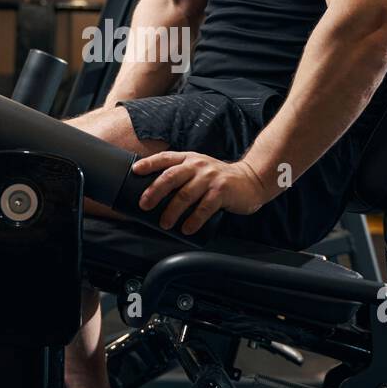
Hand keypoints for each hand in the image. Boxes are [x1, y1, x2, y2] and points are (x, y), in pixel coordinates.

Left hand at [131, 151, 271, 234]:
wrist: (251, 180)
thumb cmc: (219, 179)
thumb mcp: (200, 170)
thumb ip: (182, 176)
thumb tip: (155, 196)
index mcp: (189, 159)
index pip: (165, 158)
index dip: (149, 163)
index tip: (135, 171)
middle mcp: (198, 165)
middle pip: (171, 177)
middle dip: (154, 191)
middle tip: (144, 205)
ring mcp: (210, 178)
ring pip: (185, 194)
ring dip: (172, 211)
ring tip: (164, 224)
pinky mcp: (222, 191)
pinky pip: (204, 208)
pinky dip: (193, 220)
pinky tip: (186, 229)